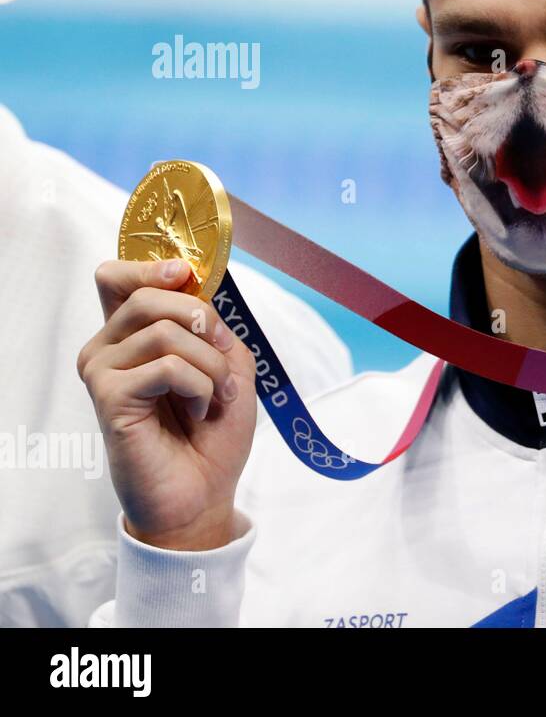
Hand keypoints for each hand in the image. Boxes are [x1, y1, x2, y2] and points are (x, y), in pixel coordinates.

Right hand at [77, 259, 256, 550]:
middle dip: (201, 321)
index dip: (151, 266)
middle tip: (222, 356)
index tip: (185, 274)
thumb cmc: (212, 434)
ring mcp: (103, 372)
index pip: (116, 277)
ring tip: (216, 396)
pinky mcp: (108, 398)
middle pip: (146, 294)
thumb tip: (196, 292)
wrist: (204, 493)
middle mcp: (108, 347)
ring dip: (210, 364)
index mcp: (133, 335)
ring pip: (165, 331)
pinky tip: (200, 412)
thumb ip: (214, 326)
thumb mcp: (229, 366)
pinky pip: (166, 366)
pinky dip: (200, 387)